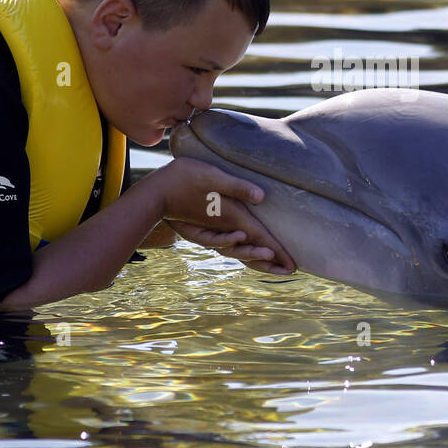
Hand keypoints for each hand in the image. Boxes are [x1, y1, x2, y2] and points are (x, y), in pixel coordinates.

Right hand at [152, 159, 295, 274]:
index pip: (260, 238)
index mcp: (231, 216)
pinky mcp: (204, 229)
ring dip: (256, 258)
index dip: (278, 252)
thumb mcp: (212, 177)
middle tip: (289, 270)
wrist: (154, 193)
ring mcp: (213, 230)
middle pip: (250, 251)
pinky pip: (225, 245)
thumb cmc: (183, 179)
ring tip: (273, 261)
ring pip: (238, 250)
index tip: (293, 267)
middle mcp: (224, 228)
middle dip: (271, 262)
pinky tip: (243, 247)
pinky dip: (238, 249)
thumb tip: (261, 197)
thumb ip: (237, 187)